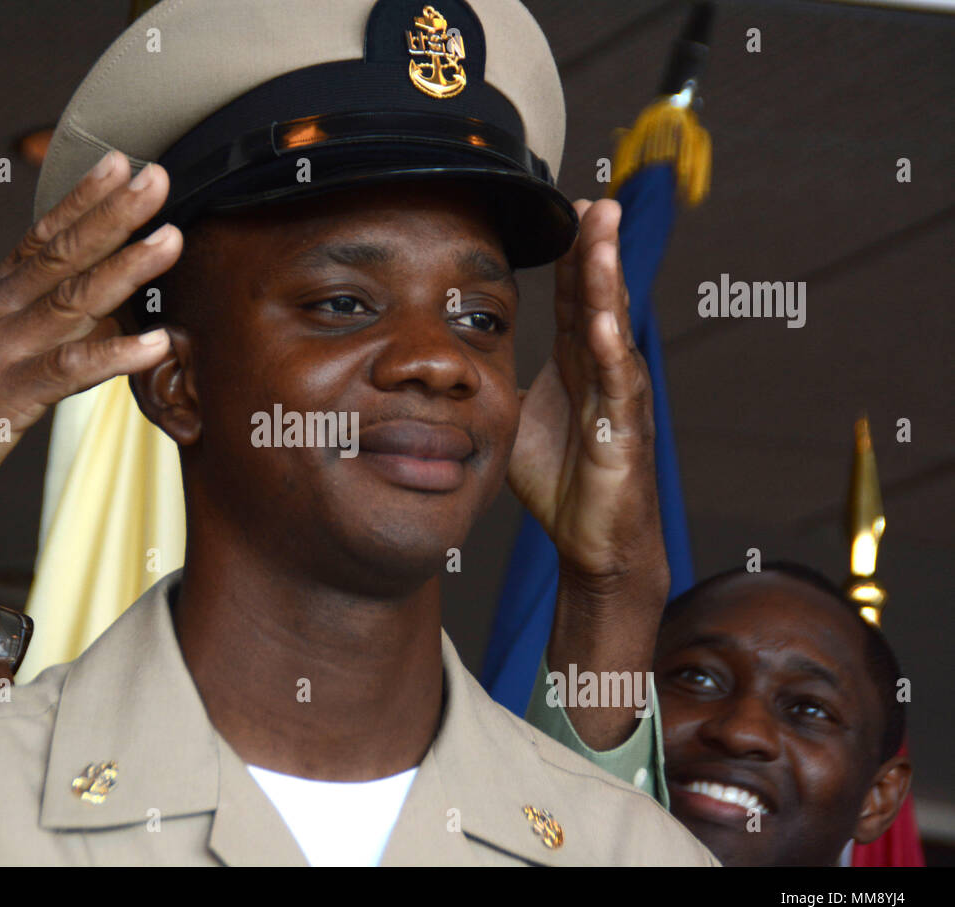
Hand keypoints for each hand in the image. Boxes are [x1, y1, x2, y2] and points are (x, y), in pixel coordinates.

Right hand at [0, 153, 181, 676]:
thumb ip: (41, 330)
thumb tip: (104, 317)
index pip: (41, 235)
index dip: (82, 198)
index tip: (119, 162)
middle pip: (63, 252)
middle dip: (114, 212)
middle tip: (155, 177)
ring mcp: (1, 351)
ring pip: (73, 299)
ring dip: (127, 267)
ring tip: (171, 239)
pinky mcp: (9, 397)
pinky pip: (71, 369)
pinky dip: (117, 354)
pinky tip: (156, 342)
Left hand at [507, 198, 665, 594]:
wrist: (593, 539)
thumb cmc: (560, 480)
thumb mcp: (516, 418)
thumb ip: (496, 382)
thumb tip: (453, 362)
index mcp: (576, 362)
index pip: (572, 296)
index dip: (569, 253)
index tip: (566, 207)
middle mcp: (601, 368)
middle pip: (599, 296)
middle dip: (598, 246)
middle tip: (596, 199)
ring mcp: (618, 395)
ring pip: (612, 325)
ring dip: (607, 279)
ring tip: (603, 234)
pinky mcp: (622, 429)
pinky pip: (616, 382)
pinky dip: (608, 349)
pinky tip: (599, 319)